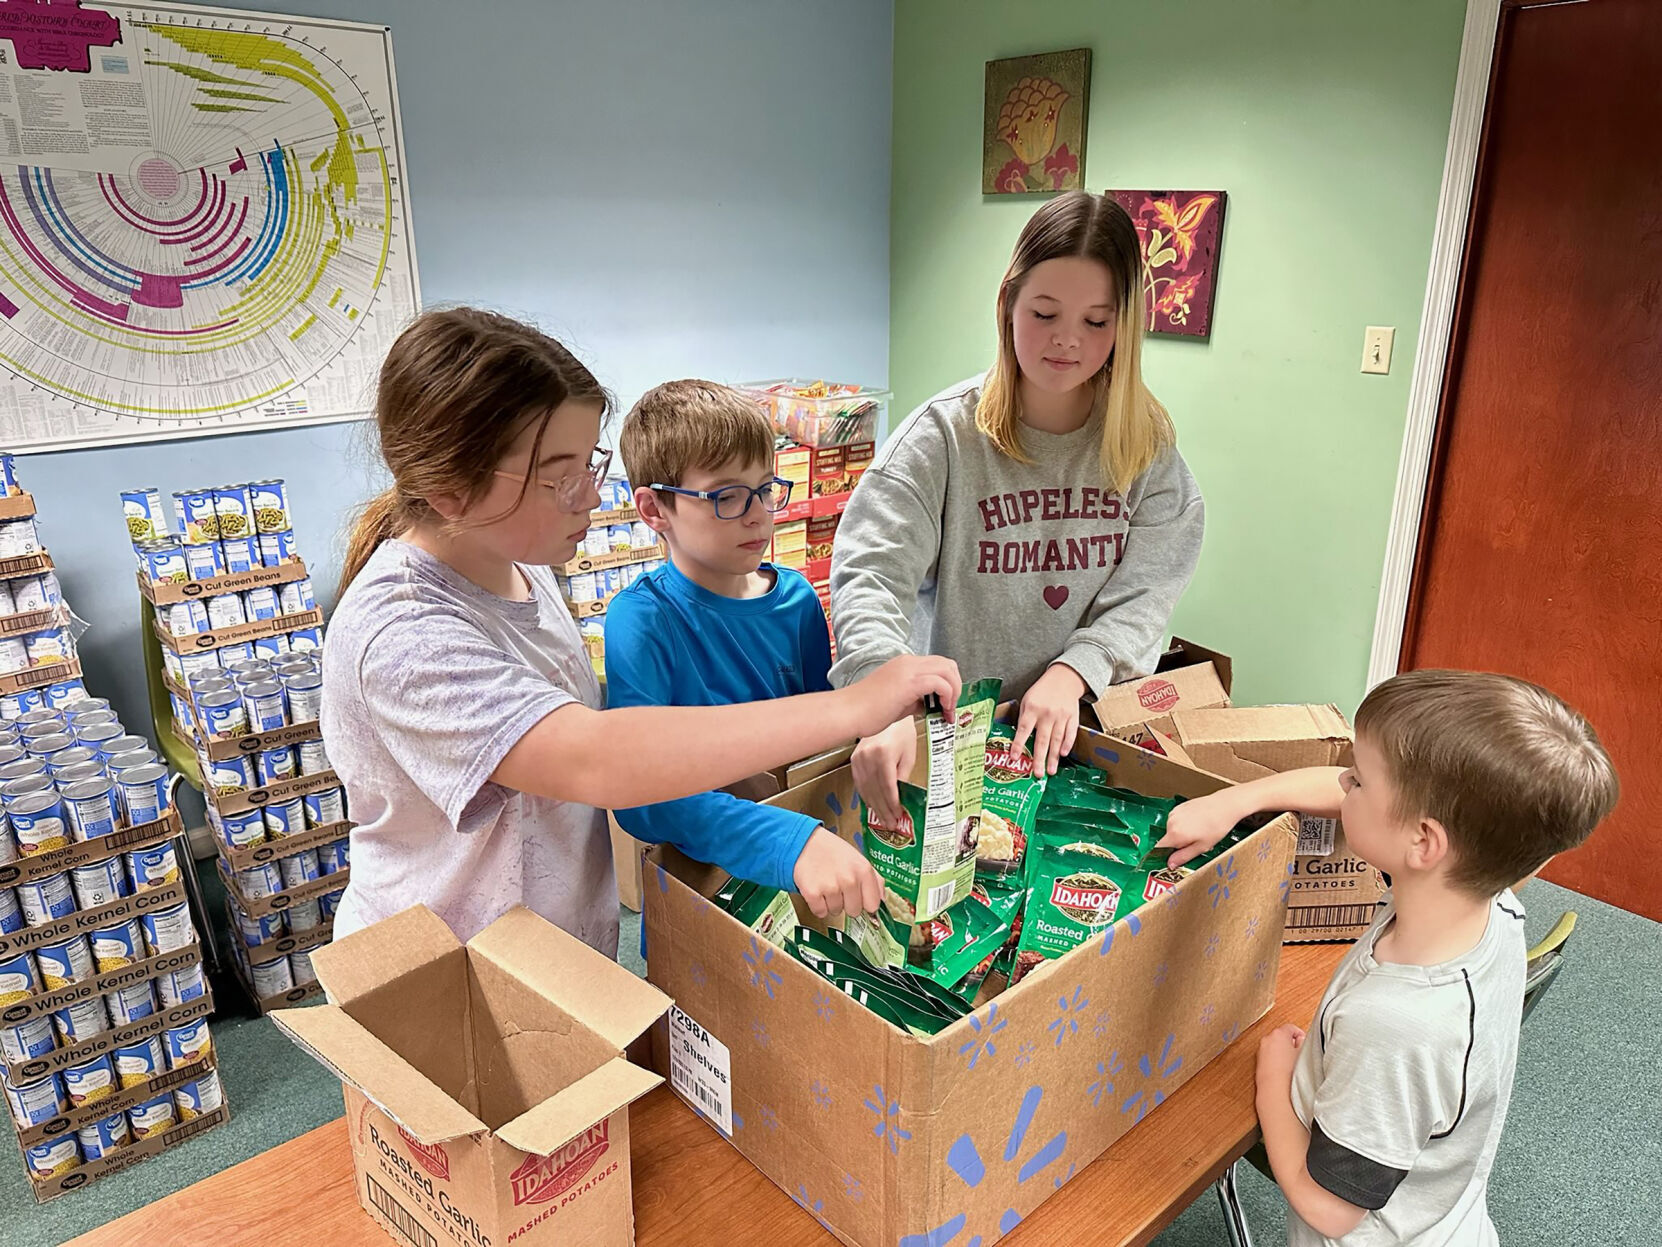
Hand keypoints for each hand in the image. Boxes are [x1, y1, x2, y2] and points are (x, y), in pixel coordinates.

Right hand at [792, 826, 881, 918]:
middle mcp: (850, 880)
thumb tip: (882, 899)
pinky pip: (820, 912)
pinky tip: (817, 889)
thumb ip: (875, 880)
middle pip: (854, 912)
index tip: (859, 898)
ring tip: (826, 884)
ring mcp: (831, 887)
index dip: (865, 903)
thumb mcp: (859, 859)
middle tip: (838, 886)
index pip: (873, 905)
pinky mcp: (813, 893)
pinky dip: (818, 905)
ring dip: (831, 903)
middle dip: (846, 903)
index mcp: (864, 871)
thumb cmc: (833, 852)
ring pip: (836, 912)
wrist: (805, 842)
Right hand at [841, 655, 960, 740]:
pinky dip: (948, 696)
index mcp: (904, 664)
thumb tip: (931, 705)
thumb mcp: (898, 702)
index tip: (947, 705)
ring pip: (947, 669)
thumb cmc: (866, 711)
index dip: (948, 684)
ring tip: (948, 710)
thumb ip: (916, 700)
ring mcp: (909, 669)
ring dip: (954, 691)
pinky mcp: (910, 682)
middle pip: (947, 663)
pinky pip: (941, 682)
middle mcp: (908, 662)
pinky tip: (942, 710)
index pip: (937, 665)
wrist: (848, 712)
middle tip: (951, 707)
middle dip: (956, 685)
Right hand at [851, 717, 916, 827]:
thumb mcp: (908, 755)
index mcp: (883, 754)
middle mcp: (867, 757)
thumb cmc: (902, 731)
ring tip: (882, 819)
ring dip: (874, 806)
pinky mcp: (854, 759)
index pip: (887, 788)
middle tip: (890, 824)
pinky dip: (866, 795)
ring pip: (865, 789)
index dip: (892, 805)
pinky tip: (872, 804)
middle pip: (875, 791)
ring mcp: (858, 758)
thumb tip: (899, 798)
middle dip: (883, 810)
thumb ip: (903, 777)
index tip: (898, 817)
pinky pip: (859, 782)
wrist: (887, 715)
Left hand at [1014, 663, 1085, 775]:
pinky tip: (1063, 754)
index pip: (1023, 729)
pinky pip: (1071, 733)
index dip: (1018, 744)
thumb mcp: (1027, 700)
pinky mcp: (1073, 717)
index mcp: (1032, 709)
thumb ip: (1024, 718)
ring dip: (1053, 757)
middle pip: (1042, 739)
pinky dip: (1068, 744)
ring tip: (1051, 771)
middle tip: (1037, 774)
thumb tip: (1019, 740)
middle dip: (1039, 759)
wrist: (1064, 678)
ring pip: (1057, 740)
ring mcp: (1061, 716)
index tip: (1014, 758)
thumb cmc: (1042, 691)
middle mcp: (1047, 714)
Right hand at [1157, 789, 1243, 867]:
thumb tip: (1171, 864)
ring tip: (1199, 831)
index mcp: (1175, 833)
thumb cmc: (1217, 825)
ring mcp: (1175, 813)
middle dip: (1179, 844)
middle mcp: (1171, 822)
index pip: (1159, 848)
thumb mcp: (1202, 847)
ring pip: (1172, 830)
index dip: (1166, 854)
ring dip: (1182, 834)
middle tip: (1195, 843)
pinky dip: (1184, 824)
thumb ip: (1183, 857)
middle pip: (1168, 839)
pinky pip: (1176, 821)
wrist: (1226, 806)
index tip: (1173, 857)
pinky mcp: (1179, 807)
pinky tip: (1198, 823)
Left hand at [1255, 1024, 1304, 1097]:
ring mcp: (1261, 1049)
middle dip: (1291, 1043)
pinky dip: (1275, 1059)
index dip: (1301, 1035)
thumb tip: (1302, 1040)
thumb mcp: (1304, 1053)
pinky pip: (1269, 1055)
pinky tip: (1283, 1069)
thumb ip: (1305, 1042)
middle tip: (1300, 1055)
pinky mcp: (1258, 1060)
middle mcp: (1267, 1039)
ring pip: (1275, 1046)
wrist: (1274, 1089)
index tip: (1305, 1044)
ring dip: (1283, 1051)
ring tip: (1292, 1064)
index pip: (1292, 1027)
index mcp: (1278, 1033)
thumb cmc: (1289, 1072)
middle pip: (1282, 1036)